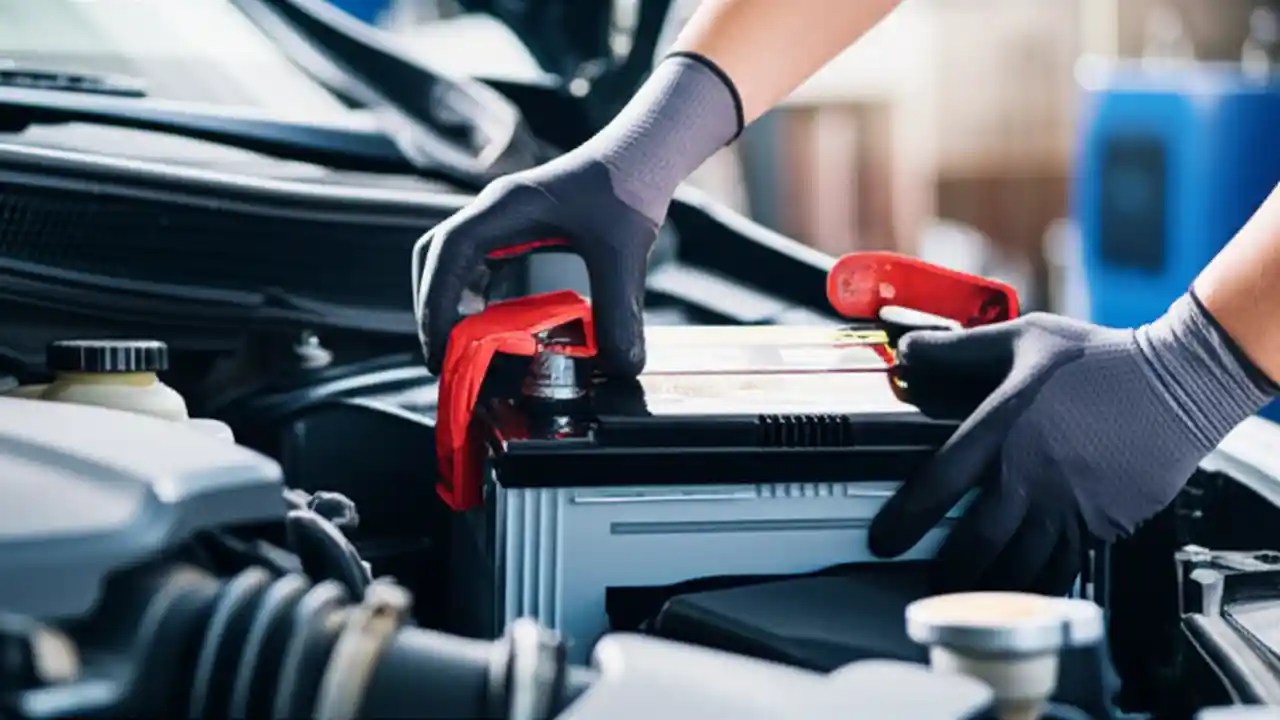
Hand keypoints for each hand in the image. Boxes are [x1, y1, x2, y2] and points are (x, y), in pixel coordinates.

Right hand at [413, 155, 656, 376]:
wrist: (641, 156)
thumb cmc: (627, 189)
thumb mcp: (624, 254)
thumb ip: (621, 310)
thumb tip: (621, 366)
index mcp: (505, 207)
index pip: (447, 254)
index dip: (434, 303)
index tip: (439, 349)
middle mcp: (495, 211)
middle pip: (436, 258)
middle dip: (432, 307)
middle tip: (443, 356)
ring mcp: (503, 219)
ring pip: (454, 262)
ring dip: (451, 303)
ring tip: (464, 351)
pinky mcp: (519, 229)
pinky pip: (481, 265)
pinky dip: (477, 297)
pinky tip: (495, 328)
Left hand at [869, 294, 1273, 594]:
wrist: (1180, 383)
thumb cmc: (1099, 358)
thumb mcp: (1022, 338)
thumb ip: (959, 349)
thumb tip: (907, 351)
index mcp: (1003, 429)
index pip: (938, 483)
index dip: (904, 519)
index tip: (884, 540)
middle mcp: (1032, 475)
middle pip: (975, 542)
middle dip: (946, 570)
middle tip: (928, 581)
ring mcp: (1069, 505)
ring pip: (1018, 566)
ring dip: (988, 586)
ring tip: (966, 595)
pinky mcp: (1102, 523)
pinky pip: (1061, 568)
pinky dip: (1035, 584)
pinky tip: (1019, 589)